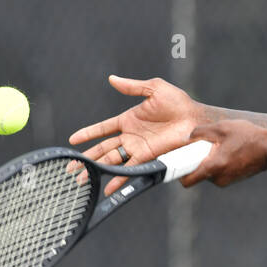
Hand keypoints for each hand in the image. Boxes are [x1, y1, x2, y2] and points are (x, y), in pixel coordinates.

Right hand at [69, 75, 204, 195]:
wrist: (196, 119)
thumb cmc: (179, 103)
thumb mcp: (154, 89)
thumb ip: (133, 87)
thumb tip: (112, 78)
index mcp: (129, 120)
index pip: (103, 128)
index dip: (88, 133)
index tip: (72, 139)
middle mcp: (131, 137)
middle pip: (103, 149)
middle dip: (87, 158)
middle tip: (71, 168)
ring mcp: (138, 149)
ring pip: (112, 161)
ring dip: (97, 170)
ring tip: (82, 180)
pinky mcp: (148, 157)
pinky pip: (129, 169)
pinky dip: (118, 179)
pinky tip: (107, 188)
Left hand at [180, 119, 266, 187]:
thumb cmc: (248, 136)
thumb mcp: (222, 127)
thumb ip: (201, 132)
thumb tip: (189, 137)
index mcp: (214, 167)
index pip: (186, 180)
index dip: (179, 172)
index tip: (178, 161)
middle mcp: (219, 178)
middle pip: (197, 173)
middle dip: (198, 160)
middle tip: (207, 146)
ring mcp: (227, 180)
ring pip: (209, 172)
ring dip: (210, 161)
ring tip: (223, 146)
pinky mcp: (234, 179)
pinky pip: (219, 172)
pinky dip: (220, 163)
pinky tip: (230, 151)